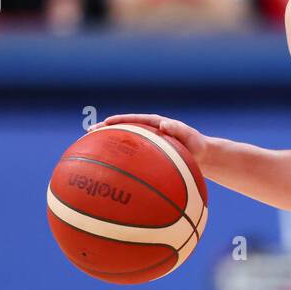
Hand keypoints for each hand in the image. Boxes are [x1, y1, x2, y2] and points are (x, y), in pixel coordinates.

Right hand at [89, 114, 208, 162]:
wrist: (201, 156)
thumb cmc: (196, 145)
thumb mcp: (189, 136)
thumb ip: (177, 129)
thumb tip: (163, 124)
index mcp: (154, 124)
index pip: (133, 120)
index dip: (119, 121)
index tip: (106, 122)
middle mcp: (147, 132)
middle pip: (123, 129)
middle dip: (106, 130)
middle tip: (89, 132)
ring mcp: (146, 144)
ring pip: (124, 142)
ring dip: (109, 143)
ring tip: (90, 147)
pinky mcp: (148, 156)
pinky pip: (132, 157)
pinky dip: (120, 160)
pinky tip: (108, 169)